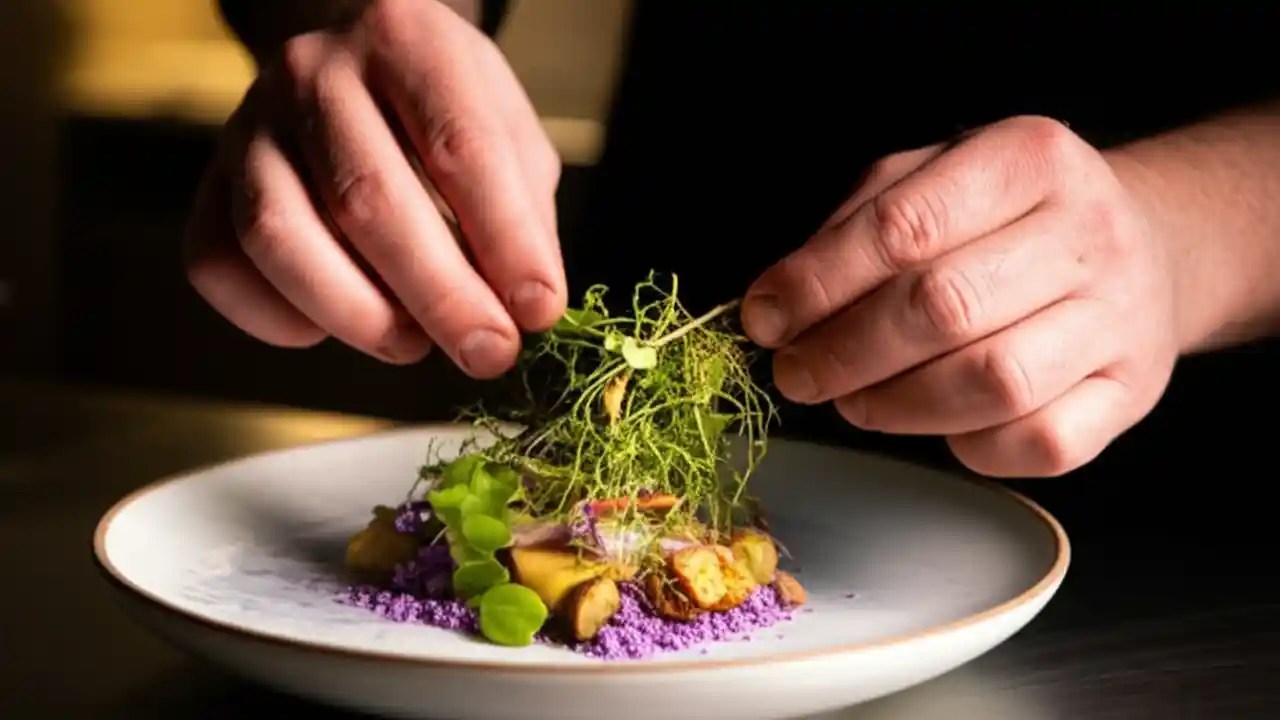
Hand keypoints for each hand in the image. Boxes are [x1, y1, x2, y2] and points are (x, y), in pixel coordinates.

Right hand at [184, 0, 564, 377]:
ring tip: (415, 345)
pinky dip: (277, 317)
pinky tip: (334, 325)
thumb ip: (521, 212)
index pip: (460, 146)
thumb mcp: (506, 132)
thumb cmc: (441, 112)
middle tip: (489, 352)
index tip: (539, 310)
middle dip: (440, 296)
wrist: (350, 65)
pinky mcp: (209, 182)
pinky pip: (218, 265)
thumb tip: (523, 308)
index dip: (505, 240)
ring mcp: (247, 125)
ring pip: (278, 236)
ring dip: (357, 314)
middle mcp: (313, 71)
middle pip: (366, 199)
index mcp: (405, 39)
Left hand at [741, 116, 1178, 476]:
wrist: (1142, 248)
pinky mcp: (1130, 392)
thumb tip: (774, 303)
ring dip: (896, 404)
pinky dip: (970, 445)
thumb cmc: (1005, 217)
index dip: (816, 283)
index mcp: (1028, 159)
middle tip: (797, 373)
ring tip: (854, 398)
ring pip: (992, 382)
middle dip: (844, 351)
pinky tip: (939, 422)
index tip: (763, 318)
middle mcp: (1087, 232)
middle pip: (943, 308)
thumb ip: (851, 229)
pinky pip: (1038, 442)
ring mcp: (1118, 317)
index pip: (903, 228)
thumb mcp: (929, 181)